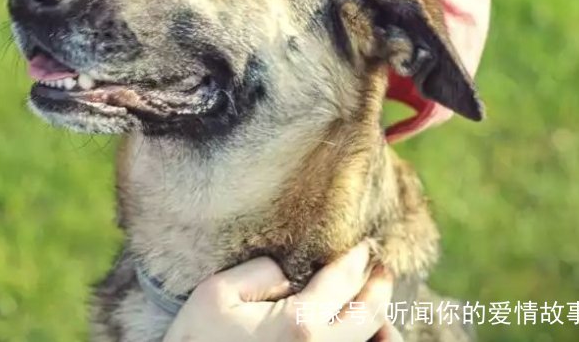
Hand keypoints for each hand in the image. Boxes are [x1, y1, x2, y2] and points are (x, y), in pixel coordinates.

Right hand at [163, 243, 402, 341]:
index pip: (343, 281)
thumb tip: (289, 271)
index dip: (357, 259)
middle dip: (376, 284)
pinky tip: (370, 333)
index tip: (364, 246)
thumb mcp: (218, 293)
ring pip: (372, 341)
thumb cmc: (199, 340)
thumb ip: (260, 272)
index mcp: (300, 323)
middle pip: (368, 313)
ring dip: (379, 317)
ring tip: (375, 300)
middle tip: (378, 265)